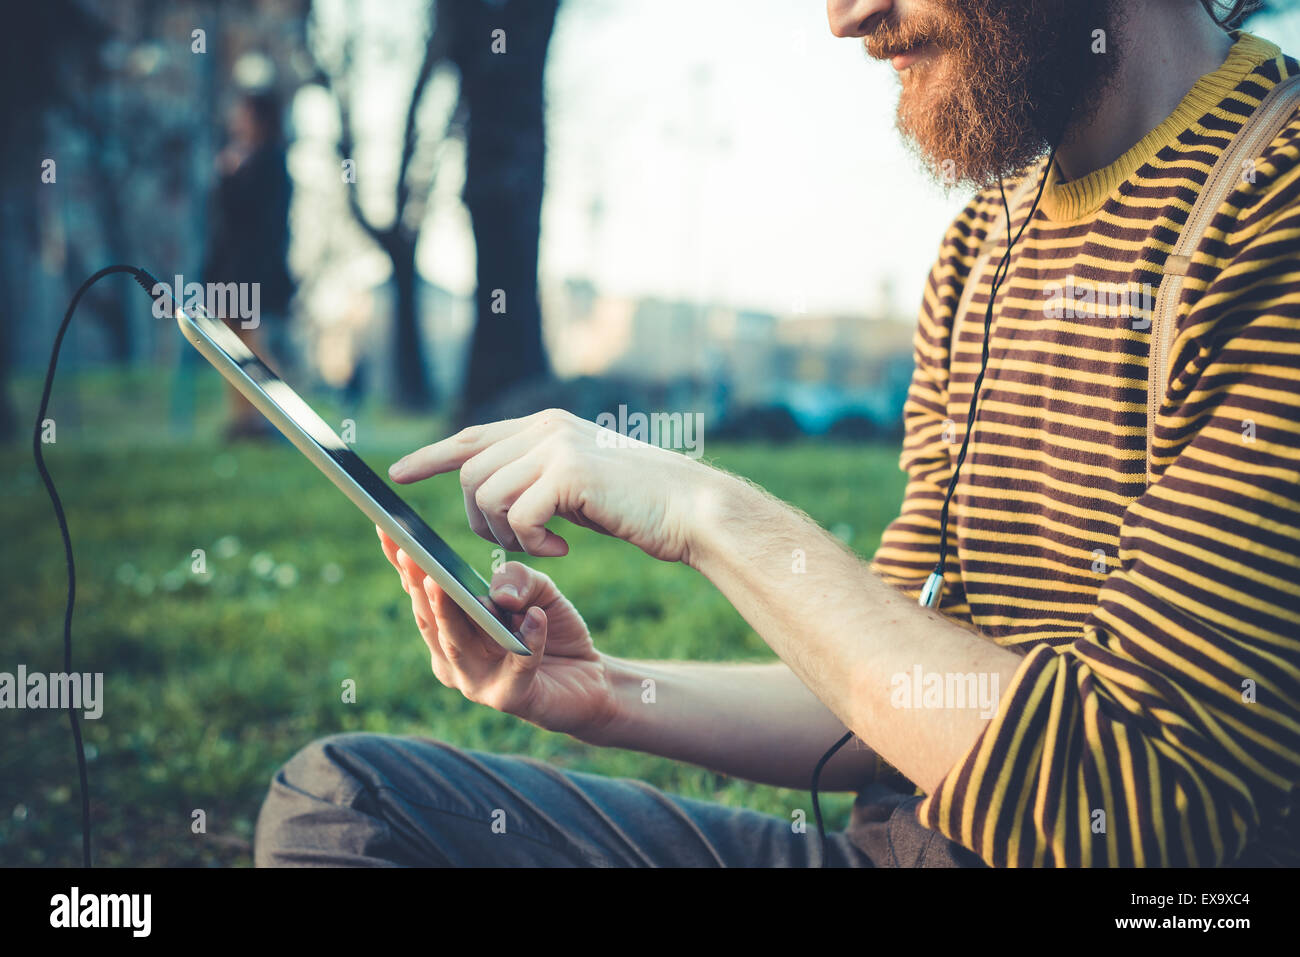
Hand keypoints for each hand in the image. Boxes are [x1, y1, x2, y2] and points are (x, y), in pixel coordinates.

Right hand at [377, 526, 615, 739]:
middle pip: (430, 618)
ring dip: (448, 613)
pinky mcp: (510, 698)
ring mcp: (477, 682)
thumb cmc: (554, 630)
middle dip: (417, 583)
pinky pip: (517, 665)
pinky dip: (528, 640)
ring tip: (442, 582)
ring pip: (456, 644)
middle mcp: (454, 657)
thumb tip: (498, 591)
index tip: (387, 528)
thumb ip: (519, 580)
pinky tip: (536, 616)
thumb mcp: (540, 591)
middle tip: (407, 550)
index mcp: (452, 627)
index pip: (422, 592)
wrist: (591, 678)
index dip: (403, 564)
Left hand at [387, 408, 710, 563]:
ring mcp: (556, 445)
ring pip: (487, 496)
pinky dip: (533, 543)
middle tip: (514, 545)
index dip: (431, 455)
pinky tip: (563, 550)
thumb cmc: (640, 505)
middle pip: (470, 474)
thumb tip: (491, 494)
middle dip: (479, 521)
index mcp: (545, 426)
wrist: (692, 508)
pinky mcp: (569, 472)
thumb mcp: (578, 485)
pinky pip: (518, 516)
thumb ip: (537, 479)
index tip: (397, 474)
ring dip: (506, 535)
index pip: (472, 437)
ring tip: (544, 547)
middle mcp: (545, 427)